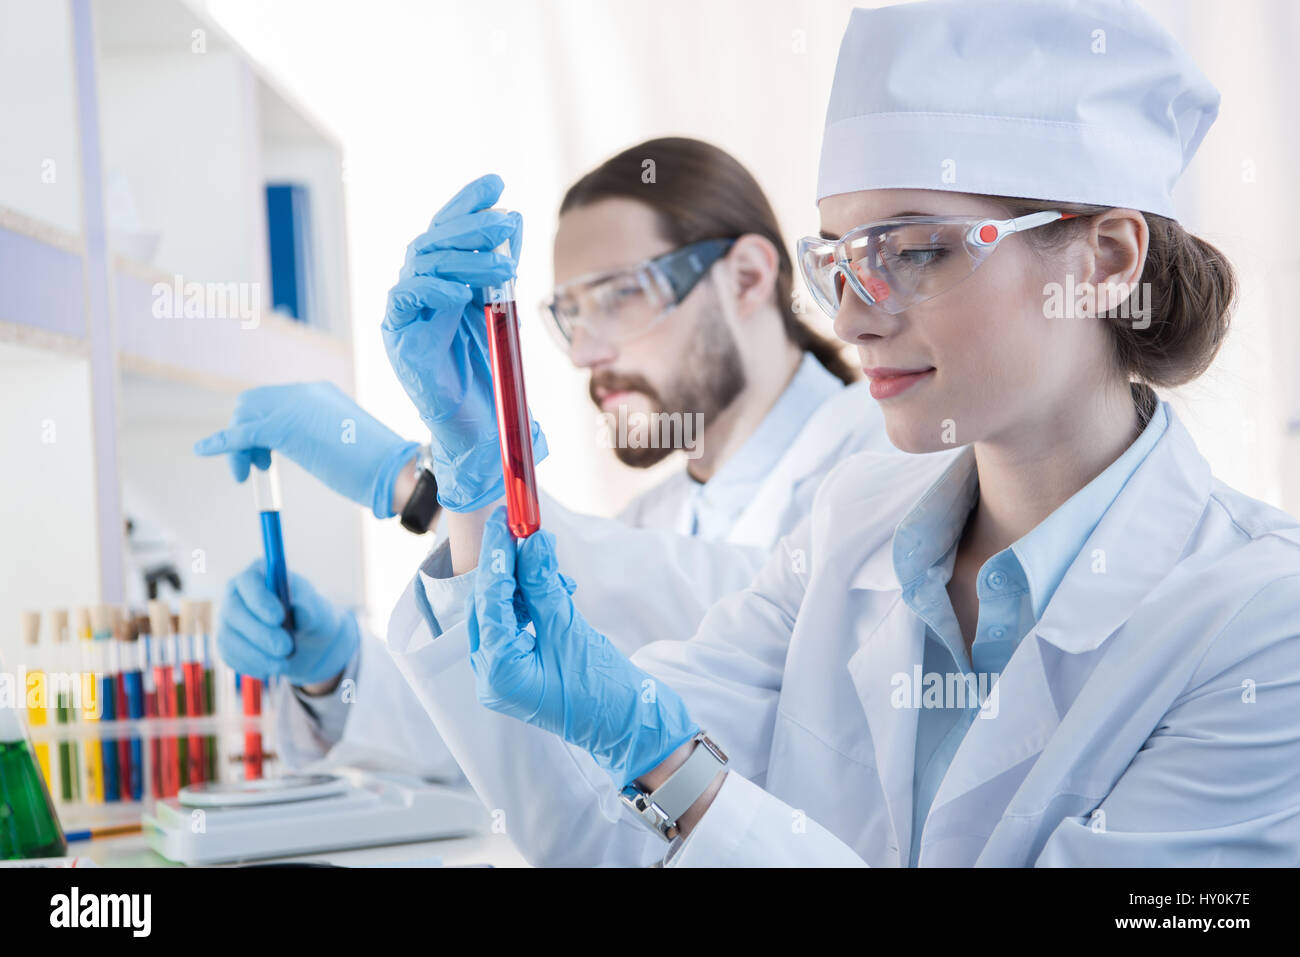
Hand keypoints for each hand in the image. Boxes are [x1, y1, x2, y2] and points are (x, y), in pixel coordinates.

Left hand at [193, 381, 418, 518]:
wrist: (394, 471)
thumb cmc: (378, 466)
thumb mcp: (343, 442)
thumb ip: (319, 438)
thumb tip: (304, 449)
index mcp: (320, 393)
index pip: (273, 401)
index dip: (259, 427)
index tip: (264, 457)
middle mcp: (304, 392)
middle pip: (253, 403)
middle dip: (244, 433)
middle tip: (254, 467)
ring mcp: (294, 406)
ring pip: (245, 415)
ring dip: (237, 444)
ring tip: (247, 473)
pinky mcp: (284, 427)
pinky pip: (243, 432)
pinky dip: (221, 442)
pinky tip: (205, 450)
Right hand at [218, 561, 358, 685]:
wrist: (305, 639)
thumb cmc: (310, 614)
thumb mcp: (318, 609)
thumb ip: (310, 609)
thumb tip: (300, 613)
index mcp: (259, 574)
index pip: (248, 580)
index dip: (259, 599)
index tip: (278, 617)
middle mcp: (236, 594)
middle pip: (234, 611)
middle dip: (259, 633)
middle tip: (286, 648)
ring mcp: (227, 619)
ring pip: (229, 638)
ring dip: (257, 655)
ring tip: (284, 664)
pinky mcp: (226, 643)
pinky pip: (230, 656)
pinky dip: (252, 665)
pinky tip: (272, 668)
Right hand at [382, 173, 546, 511]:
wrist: (477, 432)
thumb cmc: (488, 376)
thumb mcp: (503, 314)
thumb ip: (503, 273)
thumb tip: (514, 224)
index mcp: (441, 282)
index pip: (447, 230)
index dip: (466, 203)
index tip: (495, 183)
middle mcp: (419, 292)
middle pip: (434, 239)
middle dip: (470, 225)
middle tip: (505, 222)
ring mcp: (406, 313)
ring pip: (423, 263)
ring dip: (463, 257)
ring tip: (502, 267)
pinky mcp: (400, 338)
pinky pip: (406, 299)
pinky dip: (433, 289)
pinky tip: (461, 294)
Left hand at [466, 508, 698, 786]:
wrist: (632, 727)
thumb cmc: (605, 691)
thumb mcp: (571, 631)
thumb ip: (544, 586)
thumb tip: (530, 543)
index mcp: (498, 673)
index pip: (489, 602)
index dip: (497, 557)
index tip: (504, 521)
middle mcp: (491, 675)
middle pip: (488, 605)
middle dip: (508, 566)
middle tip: (522, 528)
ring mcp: (503, 673)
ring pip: (501, 611)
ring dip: (524, 582)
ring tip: (550, 561)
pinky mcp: (519, 668)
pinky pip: (515, 624)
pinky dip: (531, 601)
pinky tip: (555, 587)